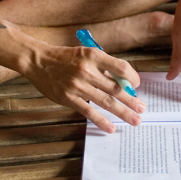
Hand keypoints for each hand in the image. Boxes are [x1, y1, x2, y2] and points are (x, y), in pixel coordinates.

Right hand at [23, 43, 144, 133]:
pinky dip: (102, 121)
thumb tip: (122, 82)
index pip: (120, 67)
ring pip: (106, 101)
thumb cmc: (64, 57)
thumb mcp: (85, 53)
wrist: (38, 61)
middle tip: (142, 108)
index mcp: (93, 56)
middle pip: (116, 87)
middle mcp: (87, 70)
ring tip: (134, 119)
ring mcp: (78, 86)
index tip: (136, 85)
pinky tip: (111, 128)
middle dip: (131, 100)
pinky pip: (89, 112)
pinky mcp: (69, 98)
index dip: (132, 78)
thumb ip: (102, 66)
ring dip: (123, 112)